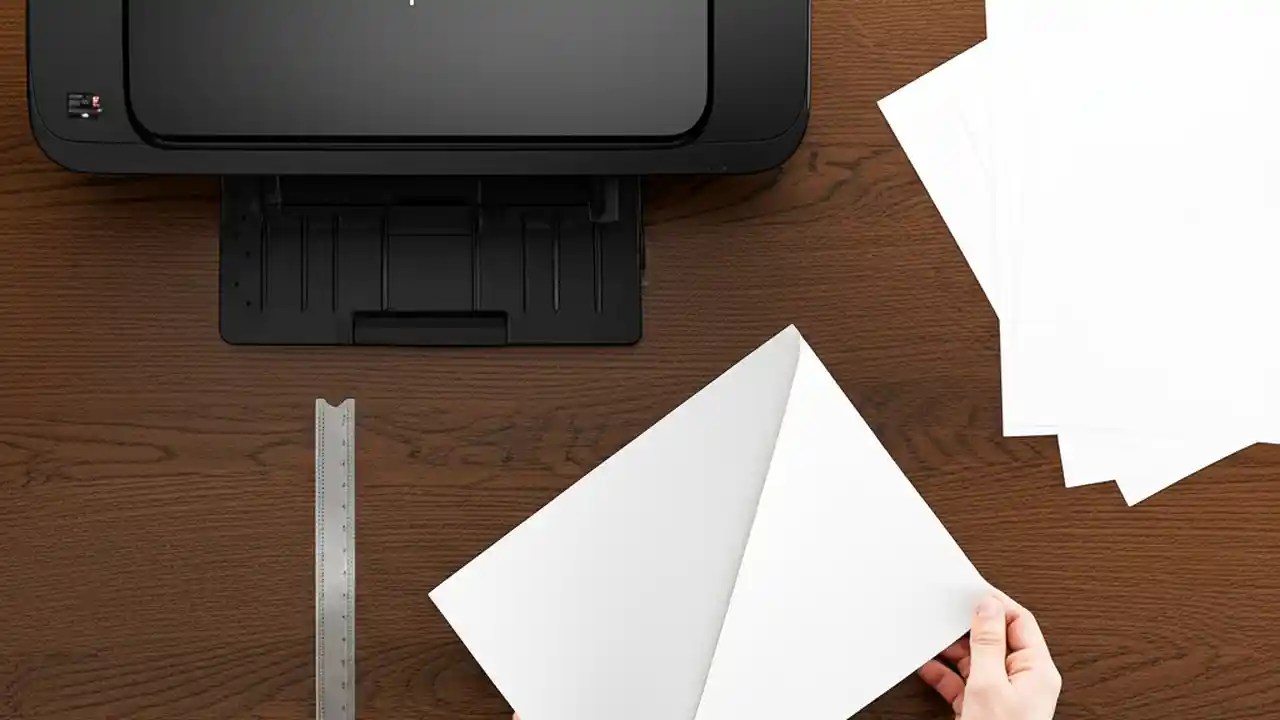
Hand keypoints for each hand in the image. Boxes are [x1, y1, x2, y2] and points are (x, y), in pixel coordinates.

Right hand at [917, 592, 1060, 718]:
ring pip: (977, 660)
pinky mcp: (984, 708)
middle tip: (946, 614)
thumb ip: (987, 642)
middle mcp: (1024, 680)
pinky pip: (963, 682)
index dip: (995, 603)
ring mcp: (1004, 695)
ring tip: (931, 639)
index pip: (1020, 621)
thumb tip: (986, 605)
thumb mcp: (989, 684)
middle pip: (996, 639)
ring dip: (952, 651)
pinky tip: (928, 667)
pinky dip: (944, 673)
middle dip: (968, 627)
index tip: (970, 592)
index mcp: (1037, 669)